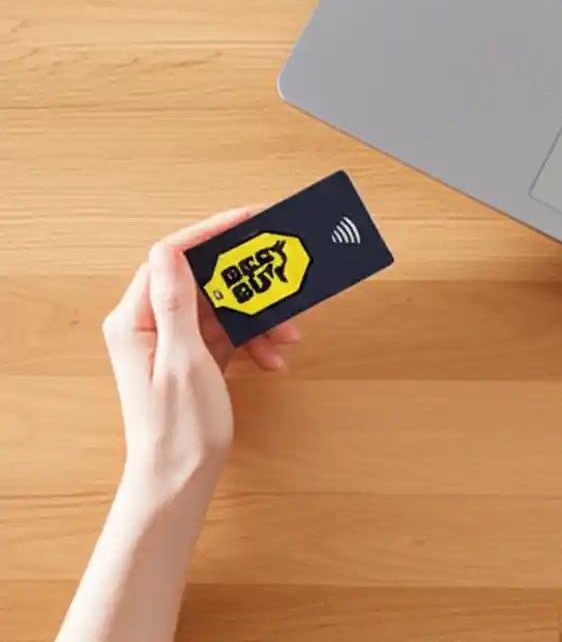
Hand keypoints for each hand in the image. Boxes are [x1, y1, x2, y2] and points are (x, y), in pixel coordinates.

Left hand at [101, 208, 300, 488]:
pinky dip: (254, 340)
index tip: (250, 220)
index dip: (211, 233)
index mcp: (135, 320)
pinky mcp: (193, 357)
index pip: (171, 256)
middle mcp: (149, 325)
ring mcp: (172, 342)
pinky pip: (229, 332)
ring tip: (288, 336)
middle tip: (284, 279)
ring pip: (222, 307)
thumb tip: (171, 251)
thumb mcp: (182, 361)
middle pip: (203, 279)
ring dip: (259, 317)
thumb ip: (177, 303)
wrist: (179, 480)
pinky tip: (274, 357)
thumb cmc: (178, 430)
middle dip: (248, 283)